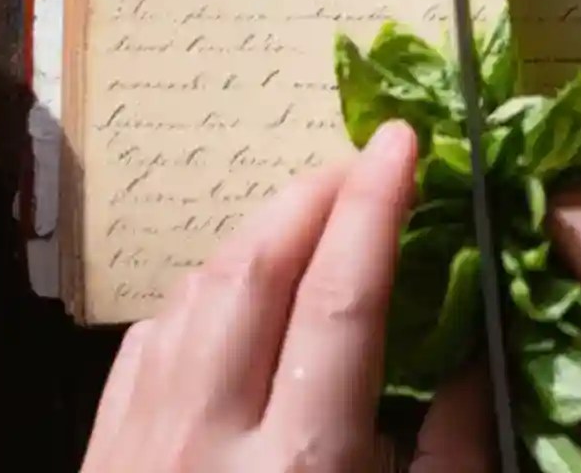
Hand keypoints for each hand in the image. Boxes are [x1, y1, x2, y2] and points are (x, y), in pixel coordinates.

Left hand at [80, 121, 492, 472]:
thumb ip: (451, 457)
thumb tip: (475, 356)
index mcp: (300, 467)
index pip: (340, 303)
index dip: (373, 210)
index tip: (402, 141)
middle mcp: (207, 432)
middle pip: (255, 270)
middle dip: (313, 197)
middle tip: (364, 165)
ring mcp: (142, 432)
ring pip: (199, 287)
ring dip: (261, 235)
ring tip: (314, 219)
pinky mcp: (106, 438)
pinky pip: (158, 328)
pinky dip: (209, 290)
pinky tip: (244, 293)